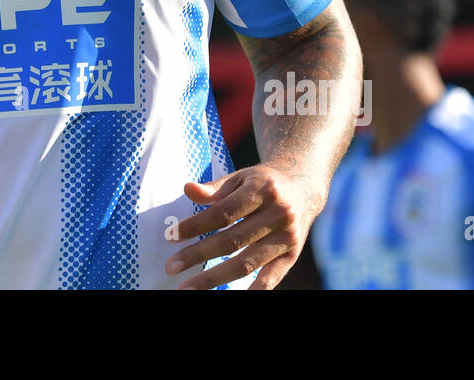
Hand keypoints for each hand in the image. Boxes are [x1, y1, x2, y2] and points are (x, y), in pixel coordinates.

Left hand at [165, 164, 318, 289]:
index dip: (195, 226)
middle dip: (198, 255)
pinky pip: (270, 278)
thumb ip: (214, 188)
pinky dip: (251, 290)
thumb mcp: (240, 177)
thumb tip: (187, 190)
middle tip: (171, 266)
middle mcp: (278, 214)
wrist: (302, 188)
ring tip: (188, 288)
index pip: (223, 212)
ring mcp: (287, 237)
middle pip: (232, 240)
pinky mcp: (292, 255)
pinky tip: (227, 296)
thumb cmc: (262, 183)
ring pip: (246, 263)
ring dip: (215, 278)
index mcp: (262, 190)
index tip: (170, 237)